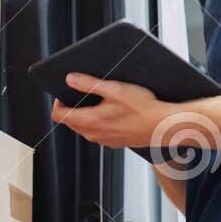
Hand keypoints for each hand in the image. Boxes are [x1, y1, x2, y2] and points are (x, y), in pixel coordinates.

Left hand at [49, 73, 174, 148]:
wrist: (162, 126)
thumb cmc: (143, 108)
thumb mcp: (114, 89)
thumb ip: (89, 84)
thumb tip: (70, 79)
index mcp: (90, 121)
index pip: (59, 115)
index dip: (58, 101)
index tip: (66, 91)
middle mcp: (94, 134)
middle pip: (70, 121)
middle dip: (72, 107)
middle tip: (84, 92)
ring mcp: (104, 140)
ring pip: (83, 128)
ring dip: (85, 115)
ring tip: (100, 101)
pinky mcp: (114, 142)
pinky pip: (98, 133)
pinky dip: (98, 122)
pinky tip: (113, 112)